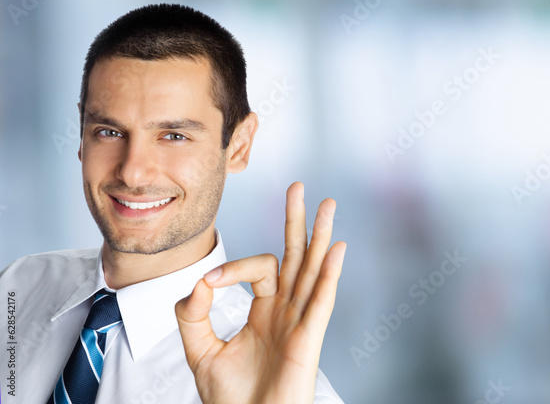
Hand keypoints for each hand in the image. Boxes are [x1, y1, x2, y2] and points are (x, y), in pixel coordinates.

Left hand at [175, 182, 345, 403]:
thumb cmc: (231, 399)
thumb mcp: (200, 352)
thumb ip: (193, 315)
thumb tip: (199, 281)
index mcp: (266, 312)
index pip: (260, 270)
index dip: (233, 269)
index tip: (209, 283)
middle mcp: (288, 311)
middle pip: (297, 256)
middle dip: (297, 221)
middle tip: (299, 188)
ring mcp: (301, 322)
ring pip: (313, 269)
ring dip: (320, 236)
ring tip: (328, 204)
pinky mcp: (308, 339)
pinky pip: (321, 301)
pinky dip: (329, 274)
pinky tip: (335, 250)